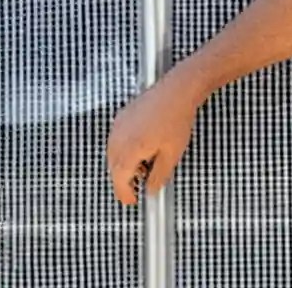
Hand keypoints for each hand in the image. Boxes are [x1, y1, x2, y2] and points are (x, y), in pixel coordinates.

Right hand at [106, 77, 200, 205]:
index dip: (125, 194)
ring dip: (124, 164)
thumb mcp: (172, 154)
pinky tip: (142, 148)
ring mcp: (117, 126)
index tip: (132, 201)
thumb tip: (151, 190)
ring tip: (144, 167)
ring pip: (114, 154)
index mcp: (128, 150)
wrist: (178, 90)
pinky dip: (124, 149)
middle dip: (124, 180)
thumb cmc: (176, 119)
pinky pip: (117, 139)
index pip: (119, 180)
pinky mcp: (122, 116)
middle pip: (114, 168)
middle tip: (138, 186)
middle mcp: (117, 138)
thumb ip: (159, 176)